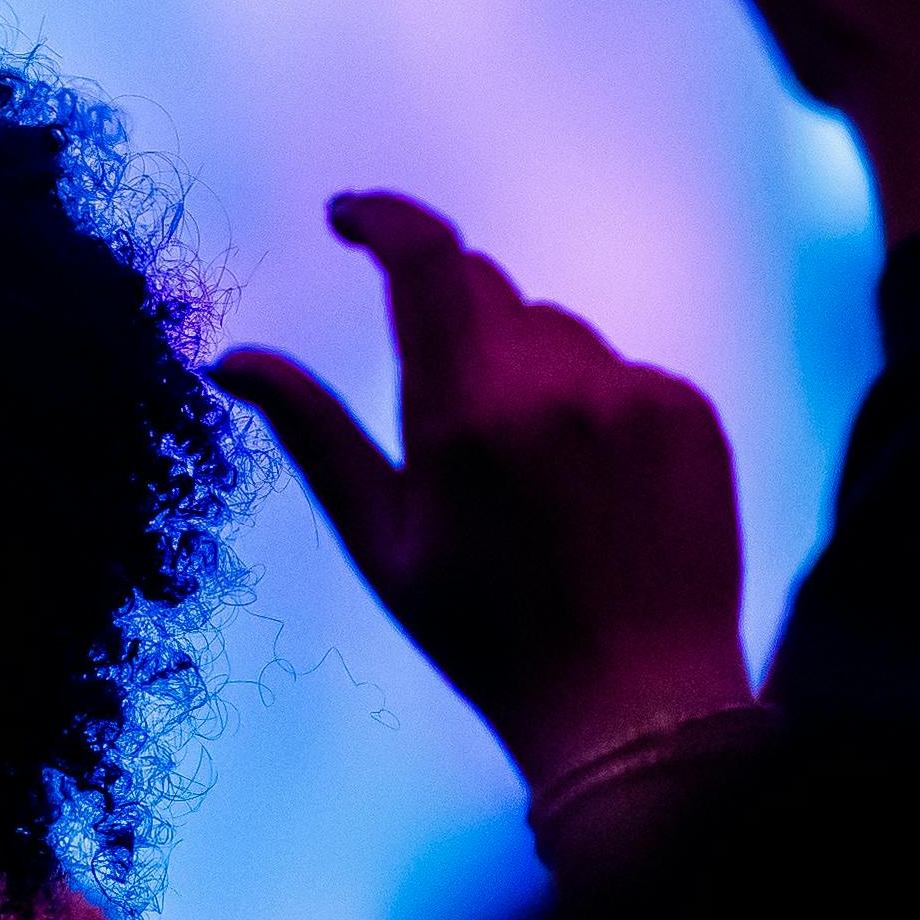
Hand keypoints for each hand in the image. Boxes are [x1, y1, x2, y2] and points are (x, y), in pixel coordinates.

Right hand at [214, 193, 749, 783]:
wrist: (635, 703)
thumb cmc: (490, 636)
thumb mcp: (381, 544)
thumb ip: (312, 433)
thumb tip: (230, 359)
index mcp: (463, 416)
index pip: (425, 258)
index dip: (383, 218)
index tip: (351, 216)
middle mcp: (553, 388)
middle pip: (487, 292)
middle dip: (453, 329)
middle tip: (457, 434)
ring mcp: (631, 395)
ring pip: (557, 334)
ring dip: (529, 376)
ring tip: (536, 489)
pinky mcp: (689, 411)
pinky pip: (624, 373)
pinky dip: (597, 410)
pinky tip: (597, 497)